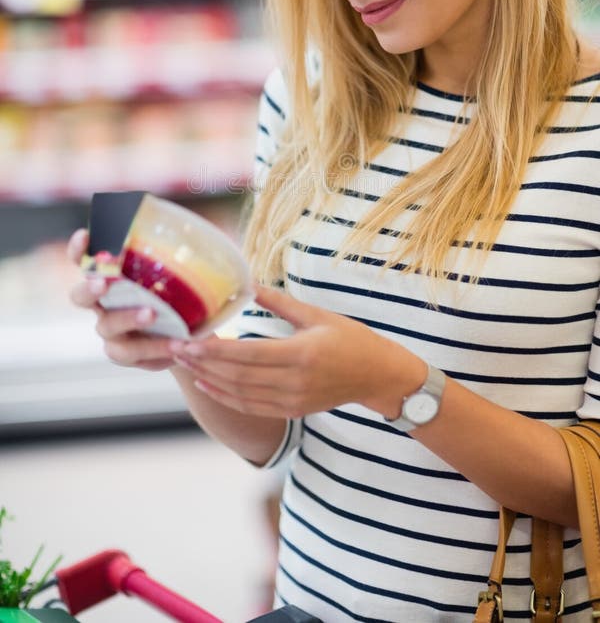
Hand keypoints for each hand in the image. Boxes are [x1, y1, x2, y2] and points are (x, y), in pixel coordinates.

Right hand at [67, 228, 173, 371]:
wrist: (185, 336)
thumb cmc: (175, 297)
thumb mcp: (177, 274)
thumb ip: (176, 257)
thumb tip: (194, 229)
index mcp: (109, 279)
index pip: (85, 261)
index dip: (79, 249)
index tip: (84, 235)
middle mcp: (102, 305)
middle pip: (81, 297)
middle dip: (90, 288)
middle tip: (104, 283)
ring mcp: (111, 332)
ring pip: (108, 327)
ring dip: (128, 318)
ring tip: (153, 315)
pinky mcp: (126, 354)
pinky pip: (134, 354)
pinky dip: (156, 349)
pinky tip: (178, 343)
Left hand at [170, 284, 416, 418]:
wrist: (378, 376)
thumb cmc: (352, 339)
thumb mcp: (317, 315)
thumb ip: (280, 302)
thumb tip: (249, 282)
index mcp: (300, 354)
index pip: (246, 354)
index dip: (214, 350)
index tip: (188, 340)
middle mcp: (294, 382)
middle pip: (238, 376)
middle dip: (203, 364)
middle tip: (176, 350)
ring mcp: (292, 401)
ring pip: (240, 394)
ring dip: (210, 380)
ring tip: (186, 364)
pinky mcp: (292, 411)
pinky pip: (251, 407)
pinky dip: (226, 397)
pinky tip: (208, 384)